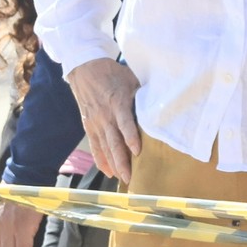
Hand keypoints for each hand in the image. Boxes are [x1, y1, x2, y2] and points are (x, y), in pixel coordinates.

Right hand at [67, 58, 140, 181]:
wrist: (85, 69)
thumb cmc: (113, 74)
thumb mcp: (131, 79)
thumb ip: (143, 95)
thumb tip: (161, 107)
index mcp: (117, 102)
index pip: (124, 123)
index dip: (130, 137)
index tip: (137, 151)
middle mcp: (105, 115)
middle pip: (113, 141)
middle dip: (121, 160)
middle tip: (131, 177)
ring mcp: (95, 122)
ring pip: (104, 147)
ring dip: (113, 164)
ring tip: (123, 178)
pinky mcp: (89, 126)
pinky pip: (95, 146)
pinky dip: (101, 160)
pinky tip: (109, 172)